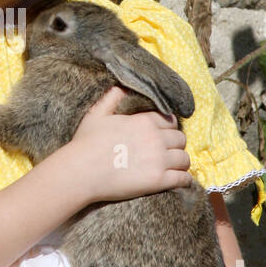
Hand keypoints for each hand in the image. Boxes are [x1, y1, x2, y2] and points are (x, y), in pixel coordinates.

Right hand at [67, 86, 191, 206]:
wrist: (81, 171)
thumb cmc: (86, 143)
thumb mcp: (97, 114)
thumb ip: (112, 97)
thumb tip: (121, 86)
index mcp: (144, 121)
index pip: (170, 121)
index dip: (168, 128)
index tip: (163, 135)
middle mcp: (155, 139)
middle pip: (180, 139)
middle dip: (175, 145)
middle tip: (168, 151)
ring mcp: (158, 160)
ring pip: (184, 159)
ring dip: (180, 162)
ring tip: (174, 166)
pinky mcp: (158, 180)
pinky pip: (182, 179)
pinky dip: (183, 180)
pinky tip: (179, 181)